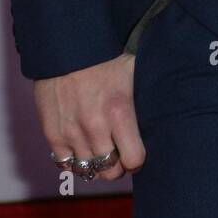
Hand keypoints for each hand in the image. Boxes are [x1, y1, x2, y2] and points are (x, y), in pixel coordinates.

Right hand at [34, 52, 145, 182]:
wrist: (66, 46)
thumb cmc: (105, 57)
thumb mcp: (134, 71)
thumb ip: (144, 98)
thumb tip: (164, 110)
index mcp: (119, 111)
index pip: (133, 159)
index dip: (136, 159)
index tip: (135, 152)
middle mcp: (95, 126)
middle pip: (110, 171)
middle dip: (117, 165)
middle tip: (117, 152)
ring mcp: (71, 132)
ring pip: (89, 169)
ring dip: (96, 162)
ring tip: (99, 147)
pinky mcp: (52, 133)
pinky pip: (66, 164)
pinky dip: (75, 160)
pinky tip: (81, 146)